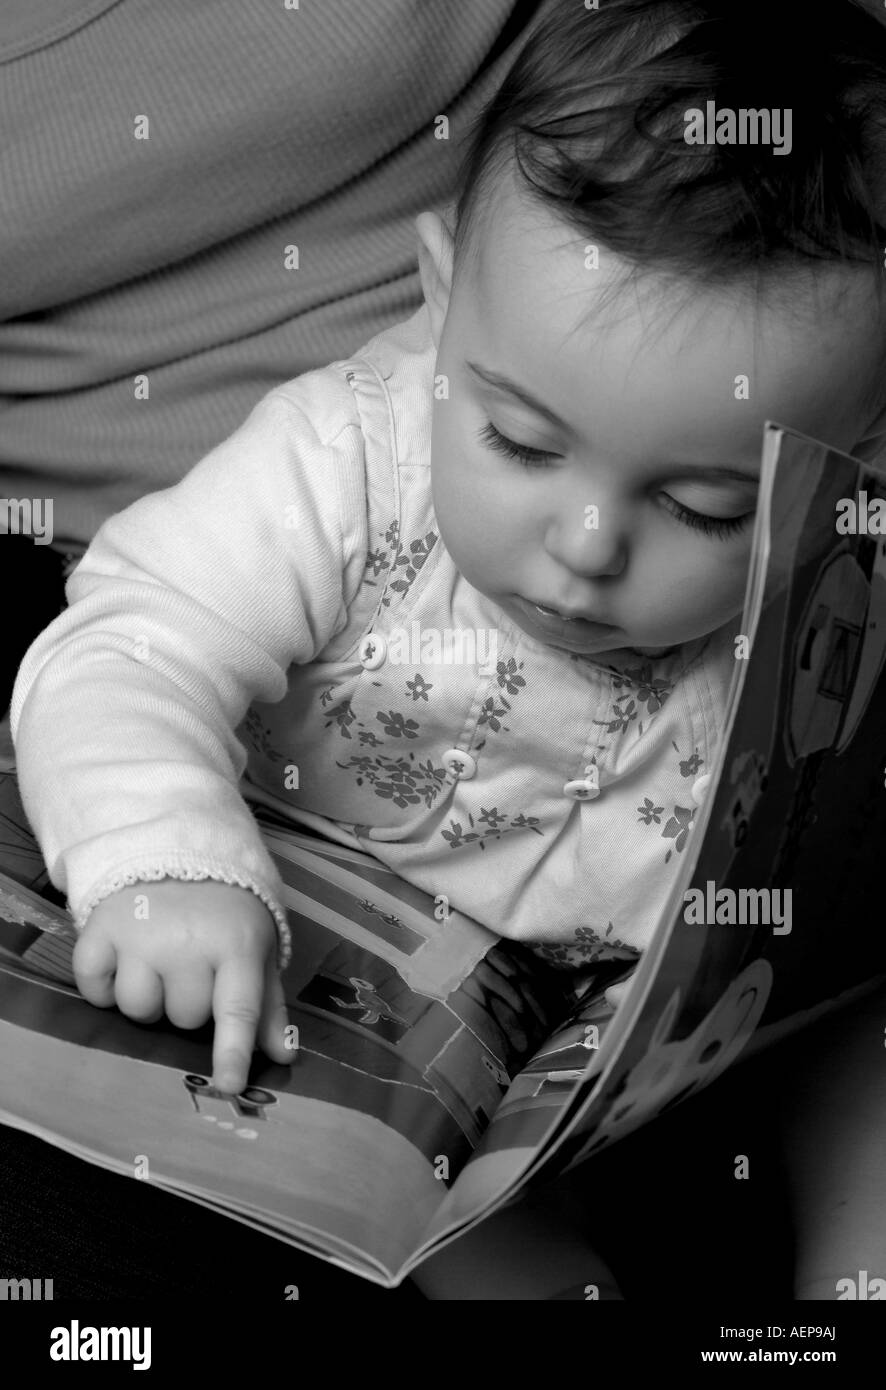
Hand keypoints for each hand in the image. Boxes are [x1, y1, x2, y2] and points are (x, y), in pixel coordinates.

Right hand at [72, 878, 294, 1094]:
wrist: (175, 847)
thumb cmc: (224, 908)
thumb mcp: (257, 946)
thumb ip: (267, 1004)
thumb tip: (282, 1058)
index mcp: (237, 944)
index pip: (237, 1008)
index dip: (232, 1051)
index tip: (229, 1085)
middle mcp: (187, 941)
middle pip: (183, 1017)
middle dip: (187, 1004)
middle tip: (191, 966)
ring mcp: (140, 936)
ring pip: (139, 1010)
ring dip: (148, 998)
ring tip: (158, 961)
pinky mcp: (99, 929)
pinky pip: (94, 988)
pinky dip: (103, 986)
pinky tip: (122, 961)